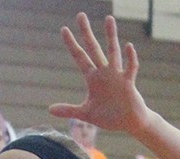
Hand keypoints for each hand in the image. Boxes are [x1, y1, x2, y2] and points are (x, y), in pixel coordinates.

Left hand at [48, 14, 151, 135]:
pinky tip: (128, 46)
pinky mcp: (128, 83)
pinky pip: (130, 68)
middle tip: (80, 15)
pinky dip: (130, 58)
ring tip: (108, 18)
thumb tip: (49, 109)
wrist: (129, 123)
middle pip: (93, 48)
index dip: (71, 44)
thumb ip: (69, 110)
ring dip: (110, 36)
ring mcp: (116, 76)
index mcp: (93, 78)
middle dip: (86, 32)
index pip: (79, 57)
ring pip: (113, 52)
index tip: (64, 29)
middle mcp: (104, 72)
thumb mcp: (86, 114)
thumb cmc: (109, 117)